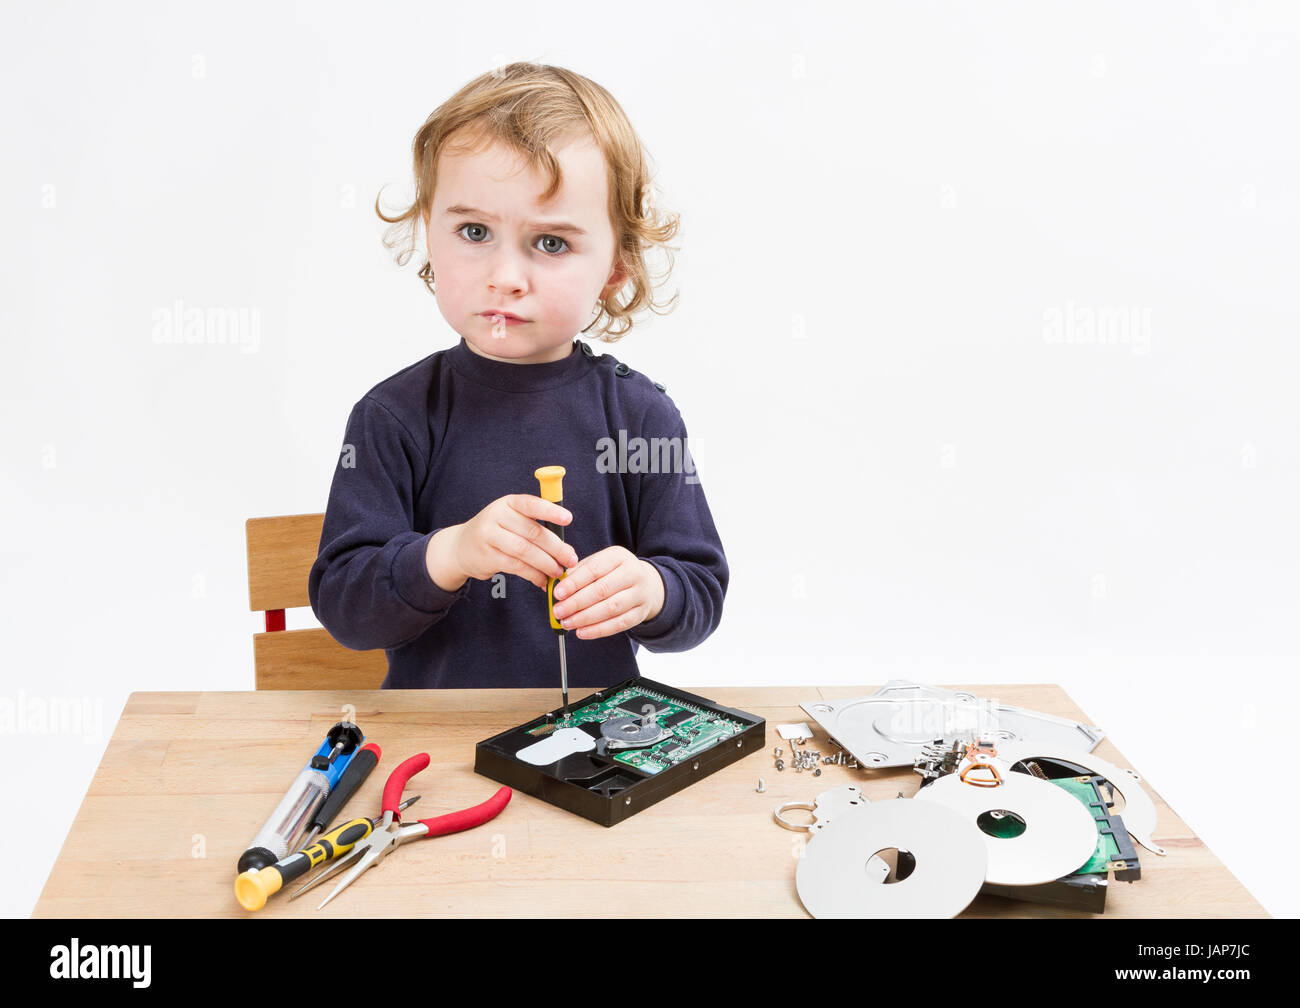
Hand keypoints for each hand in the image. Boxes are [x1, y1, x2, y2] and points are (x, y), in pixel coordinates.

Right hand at [425, 494, 578, 591]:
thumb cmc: (498, 532)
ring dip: (546, 564)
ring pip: (525, 551)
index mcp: (508, 503)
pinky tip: (542, 579)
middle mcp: (497, 516)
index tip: (568, 519)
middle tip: (571, 559)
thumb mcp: (511, 520)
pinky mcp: (487, 557)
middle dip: (556, 548)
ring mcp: (489, 536)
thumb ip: (535, 527)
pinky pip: (516, 567)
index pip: (531, 504)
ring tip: (558, 572)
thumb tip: (566, 548)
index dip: (550, 511)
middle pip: (532, 532)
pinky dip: (533, 575)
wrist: (461, 546)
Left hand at [551, 546, 665, 639]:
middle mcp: (633, 573)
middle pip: (602, 590)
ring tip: (567, 622)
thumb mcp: (599, 563)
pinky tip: (582, 632)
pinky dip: (598, 630)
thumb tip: (556, 585)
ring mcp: (639, 594)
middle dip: (576, 603)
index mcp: (619, 556)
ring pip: (610, 609)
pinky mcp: (641, 613)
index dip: (574, 583)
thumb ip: (578, 572)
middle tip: (558, 611)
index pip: (594, 569)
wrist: (647, 583)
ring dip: (585, 618)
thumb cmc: (615, 573)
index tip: (558, 593)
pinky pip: (619, 624)